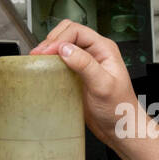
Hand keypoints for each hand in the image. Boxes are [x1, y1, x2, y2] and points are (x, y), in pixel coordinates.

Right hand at [31, 20, 139, 147]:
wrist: (120, 127)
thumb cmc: (119, 108)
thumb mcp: (103, 85)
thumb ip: (85, 65)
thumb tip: (66, 49)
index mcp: (104, 49)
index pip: (77, 32)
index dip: (59, 39)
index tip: (47, 52)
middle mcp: (95, 52)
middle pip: (68, 33)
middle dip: (51, 41)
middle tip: (39, 54)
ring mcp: (85, 63)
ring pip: (63, 46)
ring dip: (49, 50)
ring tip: (38, 60)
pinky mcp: (77, 75)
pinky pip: (61, 61)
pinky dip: (51, 62)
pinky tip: (45, 69)